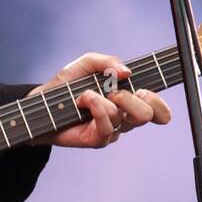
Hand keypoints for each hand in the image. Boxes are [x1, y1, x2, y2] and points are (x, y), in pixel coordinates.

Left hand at [27, 52, 171, 148]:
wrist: (42, 102)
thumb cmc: (67, 85)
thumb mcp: (87, 63)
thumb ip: (108, 62)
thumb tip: (126, 72)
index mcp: (129, 100)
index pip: (158, 110)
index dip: (159, 103)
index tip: (144, 90)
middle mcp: (124, 118)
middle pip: (148, 114)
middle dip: (135, 98)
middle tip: (117, 92)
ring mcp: (112, 130)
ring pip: (127, 118)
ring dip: (108, 99)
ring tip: (88, 93)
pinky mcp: (98, 139)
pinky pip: (108, 126)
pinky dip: (98, 107)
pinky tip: (85, 99)